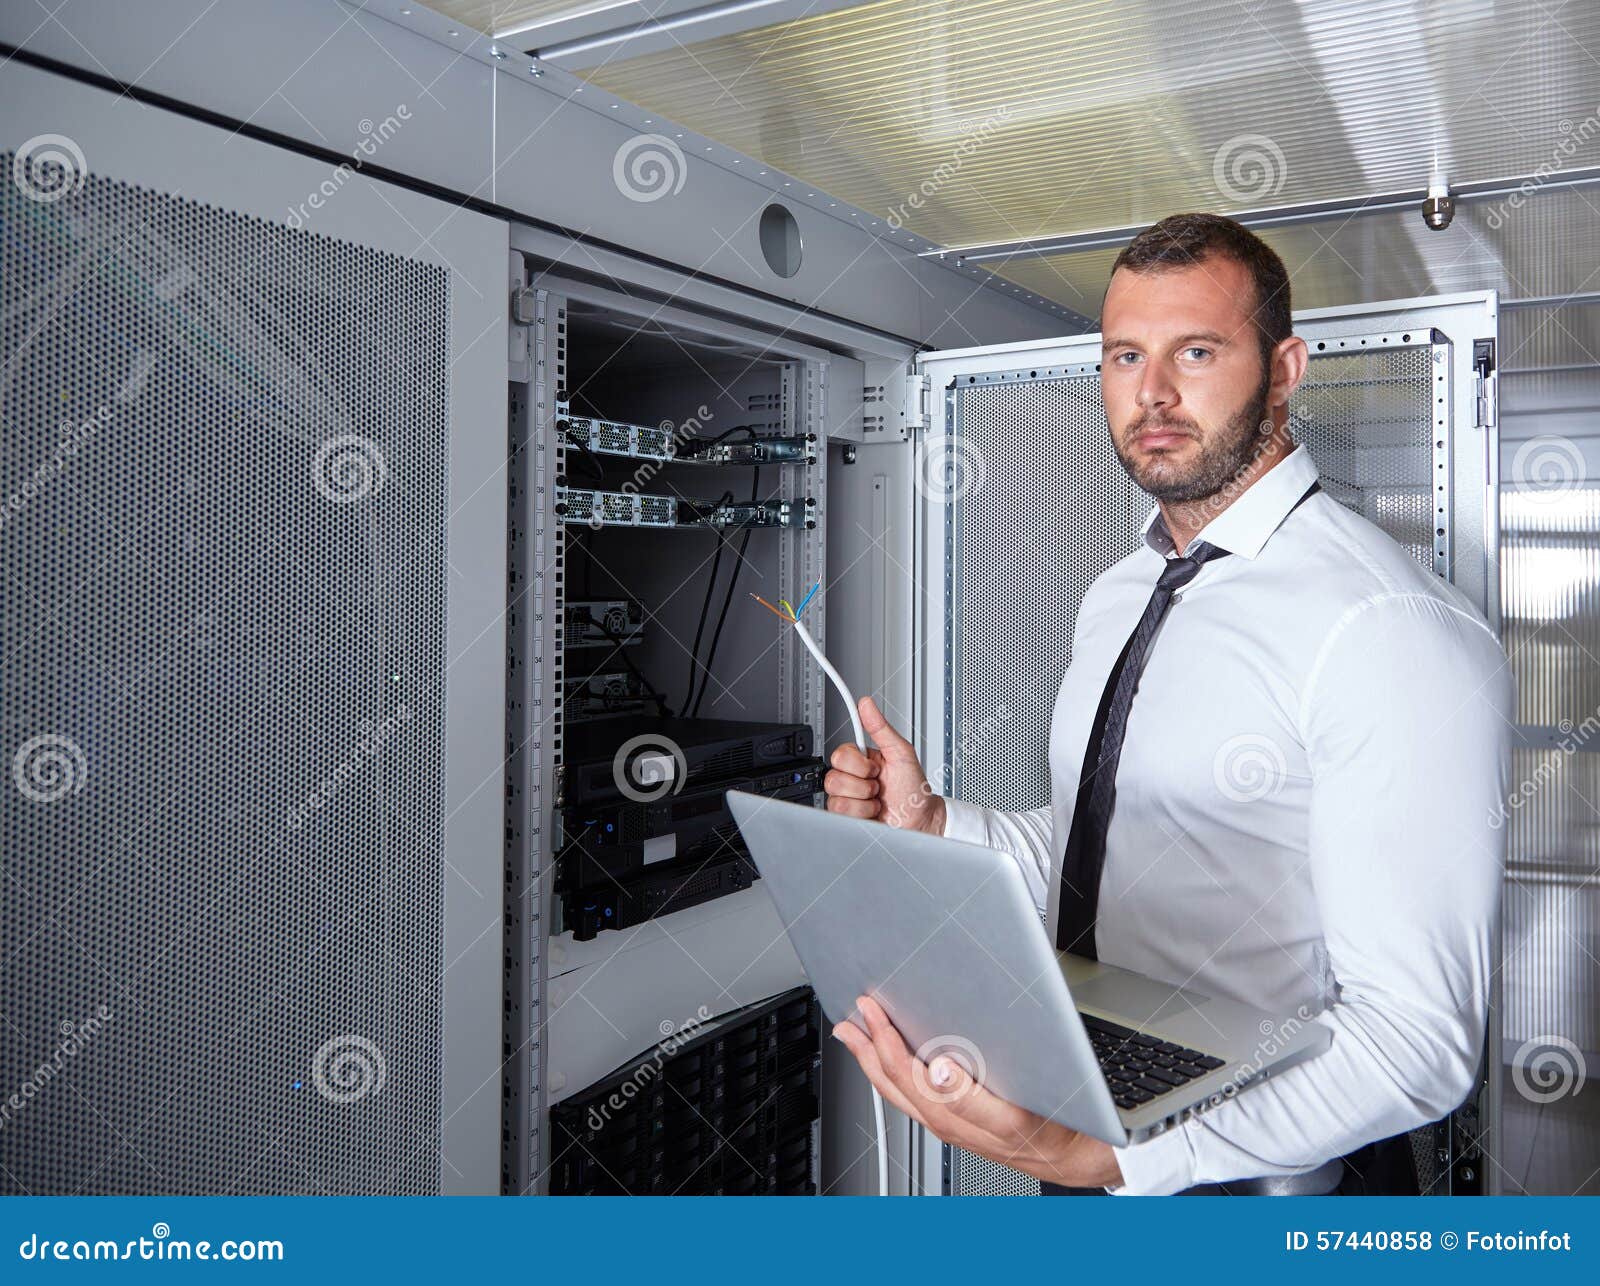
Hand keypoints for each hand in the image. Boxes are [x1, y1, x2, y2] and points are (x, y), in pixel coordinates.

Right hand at [824, 696, 945, 834]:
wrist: (920, 819)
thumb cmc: (914, 788)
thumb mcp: (901, 752)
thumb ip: (881, 728)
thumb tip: (866, 704)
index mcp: (861, 760)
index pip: (840, 754)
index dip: (859, 763)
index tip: (874, 767)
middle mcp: (851, 778)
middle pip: (834, 775)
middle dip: (864, 783)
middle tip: (879, 785)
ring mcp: (848, 798)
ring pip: (836, 795)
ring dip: (864, 799)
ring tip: (877, 800)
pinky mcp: (846, 817)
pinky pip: (839, 812)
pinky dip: (862, 813)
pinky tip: (872, 811)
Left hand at [833, 995, 1121, 1189]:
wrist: (1072, 1156)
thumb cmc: (1058, 1127)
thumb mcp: (1028, 1110)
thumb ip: (977, 1096)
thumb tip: (938, 1069)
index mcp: (973, 1118)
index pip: (921, 1081)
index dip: (895, 1048)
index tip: (881, 1018)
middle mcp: (952, 1125)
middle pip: (901, 1085)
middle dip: (875, 1045)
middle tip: (862, 1009)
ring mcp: (947, 1126)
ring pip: (897, 1093)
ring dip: (871, 1059)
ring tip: (852, 1031)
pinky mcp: (948, 1124)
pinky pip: (906, 1099)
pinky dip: (886, 1074)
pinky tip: (880, 1058)